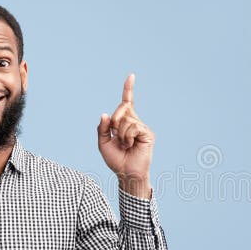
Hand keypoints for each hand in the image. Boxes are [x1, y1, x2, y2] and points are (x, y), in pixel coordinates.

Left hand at [97, 74, 153, 197]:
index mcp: (124, 123)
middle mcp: (134, 122)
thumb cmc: (116, 160)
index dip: (128, 89)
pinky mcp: (147, 133)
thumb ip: (102, 128)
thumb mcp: (103, 143)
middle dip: (114, 122)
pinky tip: (130, 145)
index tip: (131, 76)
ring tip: (124, 145)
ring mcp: (142, 127)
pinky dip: (127, 136)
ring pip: (126, 119)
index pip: (127, 103)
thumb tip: (105, 114)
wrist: (126, 173)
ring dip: (120, 133)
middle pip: (122, 109)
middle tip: (117, 137)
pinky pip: (133, 126)